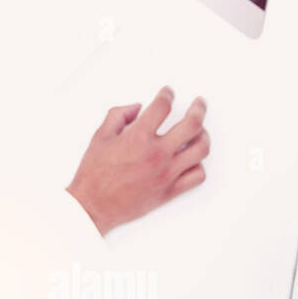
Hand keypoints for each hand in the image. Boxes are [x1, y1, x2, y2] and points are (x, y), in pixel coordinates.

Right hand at [65, 87, 208, 236]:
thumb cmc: (94, 174)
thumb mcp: (100, 136)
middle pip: (192, 124)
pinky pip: (197, 175)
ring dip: (204, 135)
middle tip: (199, 103)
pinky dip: (199, 164)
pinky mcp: (170, 190)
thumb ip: (118, 115)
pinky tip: (192, 159)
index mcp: (138, 137)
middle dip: (198, 108)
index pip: (162, 106)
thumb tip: (137, 107)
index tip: (168, 92)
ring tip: (200, 131)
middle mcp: (157, 153)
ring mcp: (167, 173)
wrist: (93, 206)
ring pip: (201, 149)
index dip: (167, 94)